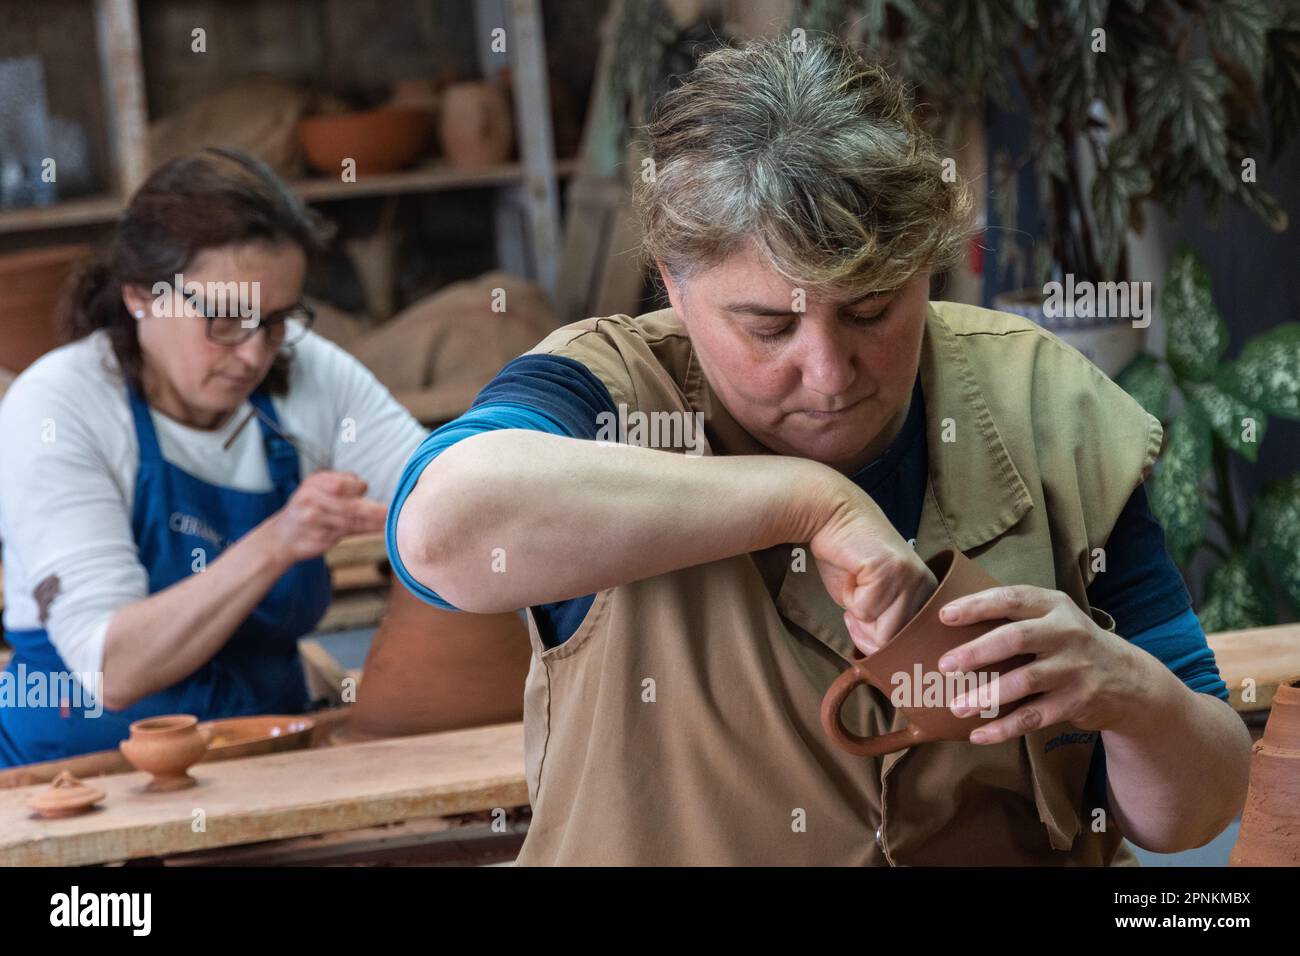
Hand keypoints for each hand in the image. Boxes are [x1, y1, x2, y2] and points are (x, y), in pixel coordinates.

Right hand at [260, 471, 387, 565]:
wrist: (281, 537)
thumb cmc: (306, 509)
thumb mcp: (315, 488)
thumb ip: (339, 485)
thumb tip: (364, 486)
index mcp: (314, 483)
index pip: (343, 484)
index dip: (357, 488)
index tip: (364, 490)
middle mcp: (313, 500)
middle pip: (348, 505)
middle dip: (371, 510)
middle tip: (388, 511)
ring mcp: (315, 521)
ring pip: (351, 522)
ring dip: (373, 522)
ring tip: (389, 521)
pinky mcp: (321, 538)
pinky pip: (348, 534)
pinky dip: (365, 531)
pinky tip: (379, 530)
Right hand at [809, 489, 936, 654]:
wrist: (831, 516)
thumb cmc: (847, 557)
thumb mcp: (871, 597)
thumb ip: (883, 622)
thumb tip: (883, 654)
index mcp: (927, 591)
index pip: (913, 639)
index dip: (884, 642)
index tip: (865, 630)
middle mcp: (926, 584)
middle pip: (899, 640)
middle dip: (869, 636)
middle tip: (851, 615)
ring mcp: (910, 577)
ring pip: (885, 632)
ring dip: (860, 621)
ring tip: (852, 594)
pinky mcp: (890, 570)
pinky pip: (865, 611)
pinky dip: (850, 601)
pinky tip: (850, 577)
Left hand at [936, 585, 1145, 743]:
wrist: (1128, 678)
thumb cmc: (1070, 644)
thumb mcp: (1053, 618)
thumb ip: (1016, 617)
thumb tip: (950, 623)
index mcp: (1054, 605)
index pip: (1012, 599)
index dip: (977, 605)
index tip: (944, 616)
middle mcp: (1066, 633)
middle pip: (1016, 638)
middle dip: (977, 652)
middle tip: (944, 665)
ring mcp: (1075, 668)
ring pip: (1025, 681)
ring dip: (987, 695)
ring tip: (956, 706)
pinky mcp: (1078, 701)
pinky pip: (1035, 716)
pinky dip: (1005, 728)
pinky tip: (978, 734)